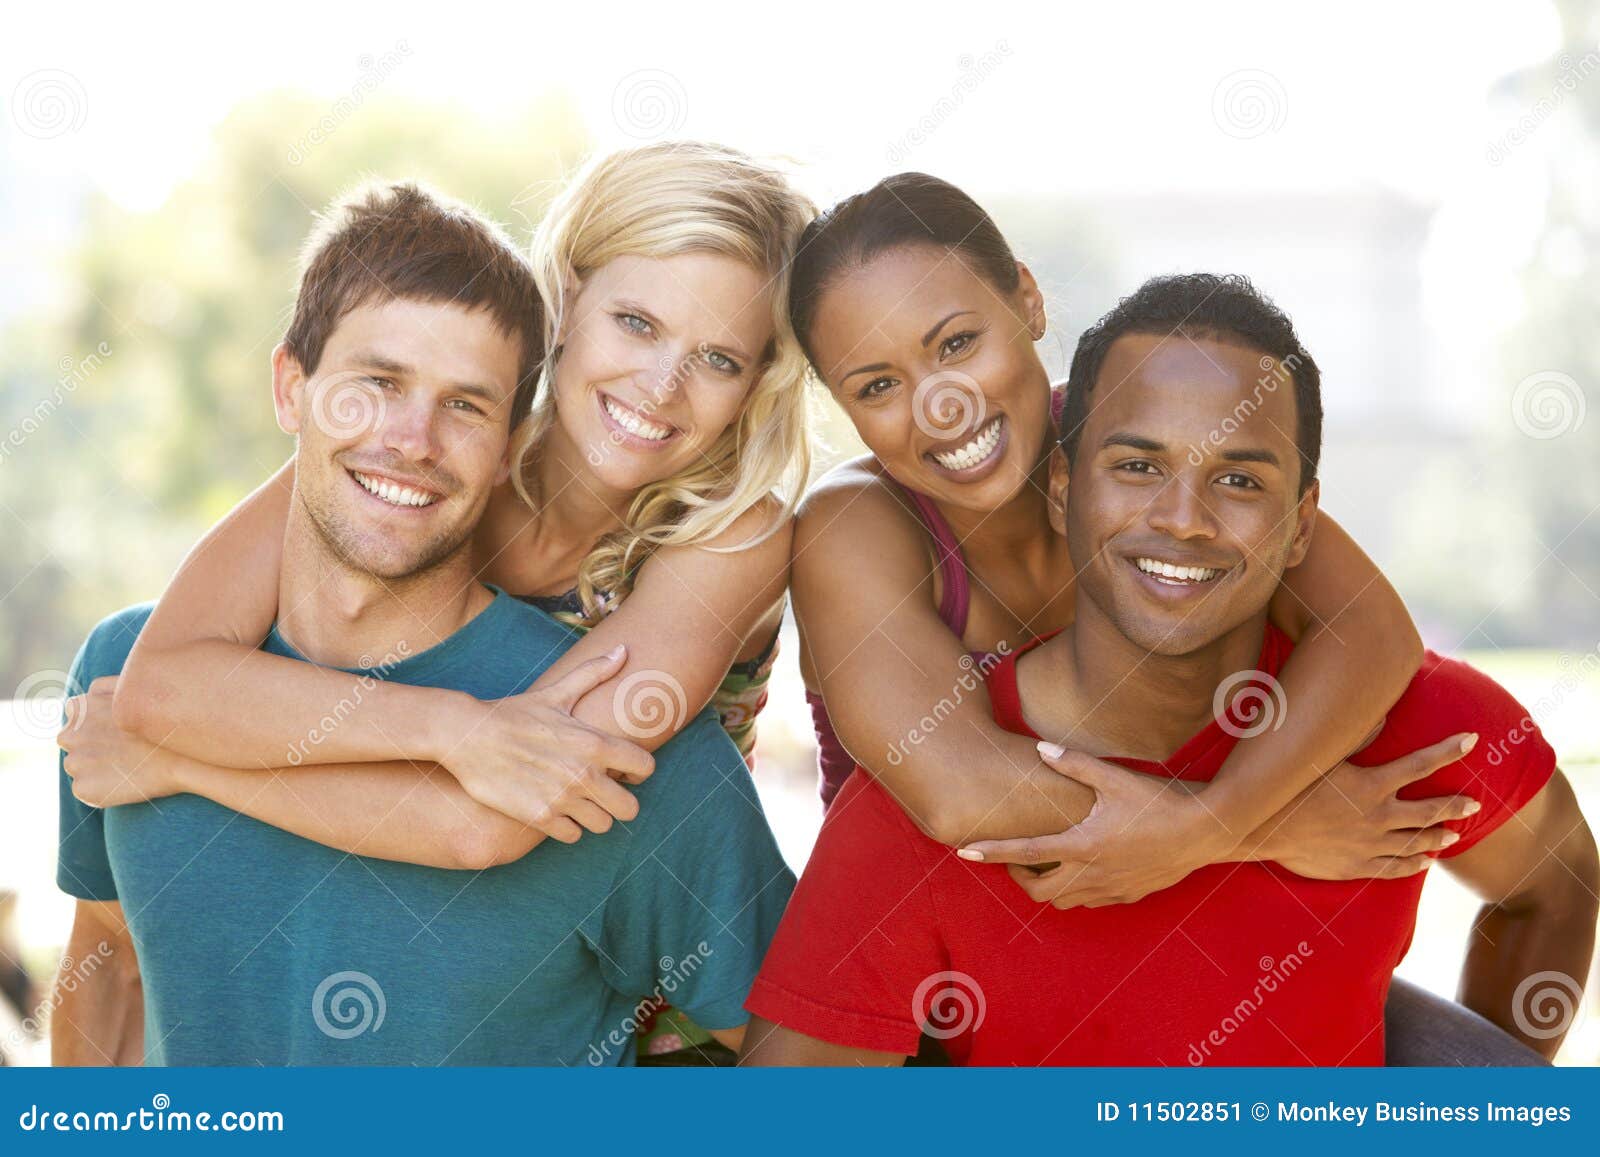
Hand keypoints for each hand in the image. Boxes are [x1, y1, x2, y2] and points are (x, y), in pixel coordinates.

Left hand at [58, 676, 185, 805]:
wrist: (185, 755)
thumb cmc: (167, 718)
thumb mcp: (135, 687)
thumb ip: (105, 687)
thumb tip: (90, 691)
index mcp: (80, 708)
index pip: (75, 714)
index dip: (95, 722)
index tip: (116, 729)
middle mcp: (70, 734)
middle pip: (71, 740)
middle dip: (90, 745)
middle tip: (123, 751)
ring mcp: (76, 763)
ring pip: (78, 766)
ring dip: (96, 767)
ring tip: (129, 767)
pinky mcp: (84, 788)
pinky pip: (87, 790)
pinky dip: (103, 789)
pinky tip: (128, 782)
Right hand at [439, 645, 656, 843]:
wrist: (467, 736)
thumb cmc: (514, 714)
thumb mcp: (556, 693)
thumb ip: (594, 673)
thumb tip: (623, 650)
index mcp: (594, 743)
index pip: (645, 768)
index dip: (638, 771)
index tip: (624, 771)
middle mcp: (584, 774)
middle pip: (629, 808)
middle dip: (619, 801)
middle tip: (603, 794)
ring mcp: (562, 798)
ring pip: (603, 825)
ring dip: (594, 815)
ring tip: (579, 802)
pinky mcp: (540, 817)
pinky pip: (573, 835)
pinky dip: (568, 827)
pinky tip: (557, 811)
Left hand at [957, 743, 1234, 908]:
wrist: (1206, 831)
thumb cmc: (1160, 802)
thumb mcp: (1114, 778)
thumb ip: (1073, 764)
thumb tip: (1040, 749)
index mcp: (1082, 845)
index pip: (1025, 852)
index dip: (992, 852)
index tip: (965, 850)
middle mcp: (1092, 874)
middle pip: (1039, 892)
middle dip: (1020, 879)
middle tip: (1016, 859)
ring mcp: (1112, 890)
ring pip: (1065, 902)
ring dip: (1049, 886)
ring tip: (1048, 862)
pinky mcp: (1129, 896)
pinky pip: (1091, 902)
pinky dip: (1077, 890)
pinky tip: (1084, 868)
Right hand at [1241, 732, 1479, 879]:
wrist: (1263, 830)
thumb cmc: (1287, 787)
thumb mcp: (1320, 756)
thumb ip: (1355, 737)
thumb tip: (1383, 715)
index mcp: (1371, 785)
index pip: (1421, 764)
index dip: (1449, 751)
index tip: (1473, 740)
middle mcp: (1378, 816)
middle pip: (1428, 811)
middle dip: (1454, 806)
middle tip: (1475, 804)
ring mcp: (1370, 845)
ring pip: (1417, 842)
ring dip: (1439, 836)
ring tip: (1454, 835)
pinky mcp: (1357, 866)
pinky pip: (1395, 868)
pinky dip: (1414, 865)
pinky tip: (1425, 862)